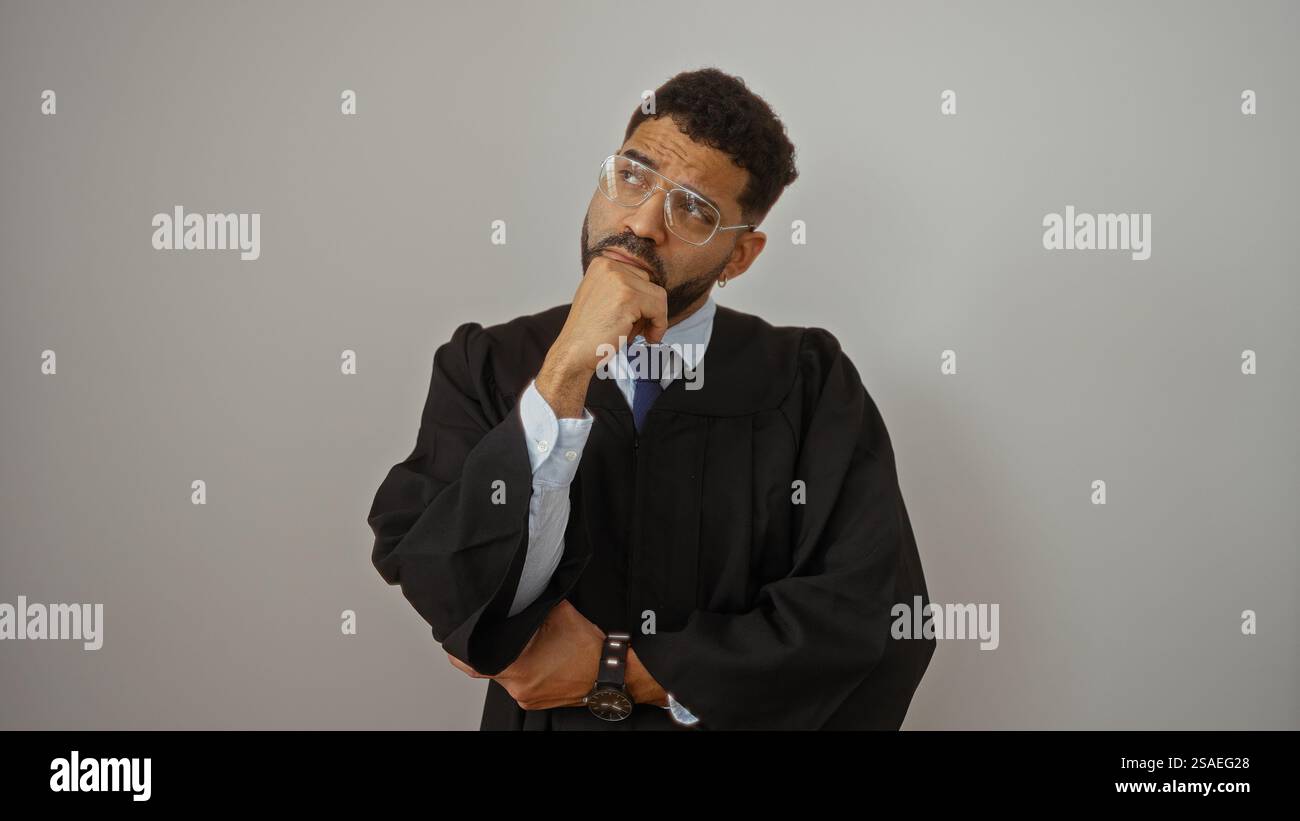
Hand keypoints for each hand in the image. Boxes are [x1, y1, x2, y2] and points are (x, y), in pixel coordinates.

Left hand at [445, 599, 604, 710]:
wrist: (611, 674)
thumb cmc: (589, 650)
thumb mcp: (558, 614)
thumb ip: (533, 603)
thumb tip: (521, 589)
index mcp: (518, 666)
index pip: (472, 662)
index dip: (457, 651)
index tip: (450, 641)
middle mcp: (518, 686)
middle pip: (488, 667)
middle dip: (487, 650)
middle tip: (489, 636)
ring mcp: (527, 697)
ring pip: (505, 675)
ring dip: (507, 660)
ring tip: (521, 645)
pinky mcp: (535, 701)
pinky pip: (519, 683)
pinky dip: (521, 670)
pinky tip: (534, 658)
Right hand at [535, 254, 668, 417]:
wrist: (573, 352)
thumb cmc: (589, 333)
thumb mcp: (603, 298)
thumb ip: (623, 289)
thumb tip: (652, 292)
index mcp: (602, 264)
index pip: (639, 277)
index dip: (641, 302)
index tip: (636, 320)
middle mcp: (609, 266)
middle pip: (650, 284)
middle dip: (647, 309)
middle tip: (634, 329)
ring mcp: (618, 280)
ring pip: (659, 296)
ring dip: (655, 319)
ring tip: (641, 334)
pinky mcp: (628, 297)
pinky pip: (659, 308)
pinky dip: (659, 326)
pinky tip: (647, 338)